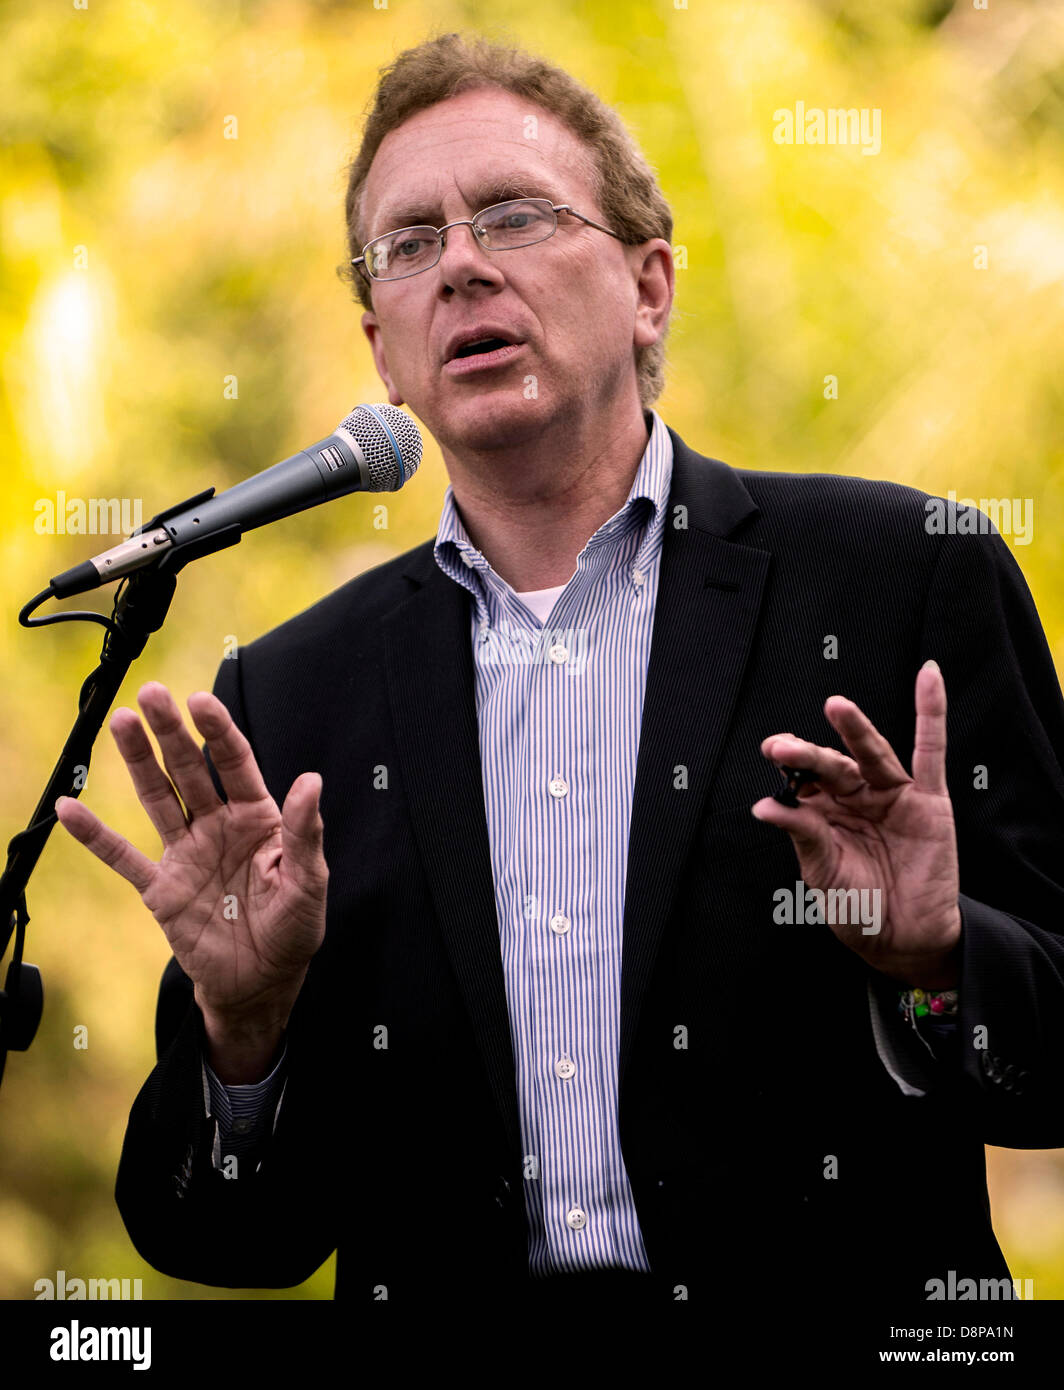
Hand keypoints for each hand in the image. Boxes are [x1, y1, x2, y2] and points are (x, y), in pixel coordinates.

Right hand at [55, 681, 328, 1025]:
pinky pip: (123, 857)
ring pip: (157, 798)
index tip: (200, 701)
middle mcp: (218, 825)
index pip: (235, 763)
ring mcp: (186, 853)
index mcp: (258, 818)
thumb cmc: (293, 928)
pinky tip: (71, 809)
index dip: (218, 731)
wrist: (261, 982)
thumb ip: (304, 832)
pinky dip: (96, 836)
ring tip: (119, 723)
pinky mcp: (160, 888)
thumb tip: (310, 780)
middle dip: (171, 732)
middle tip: (151, 695)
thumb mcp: (309, 882)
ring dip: (137, 762)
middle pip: (189, 769)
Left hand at [751, 660, 960, 988]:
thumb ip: (803, 835)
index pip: (803, 781)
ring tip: (836, 707)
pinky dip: (931, 713)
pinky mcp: (929, 800)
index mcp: (824, 812)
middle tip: (782, 745)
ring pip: (871, 754)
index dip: (789, 766)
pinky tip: (928, 679)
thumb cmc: (859, 908)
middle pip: (831, 765)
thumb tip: (764, 806)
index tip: (772, 751)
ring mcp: (892, 795)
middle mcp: (856, 797)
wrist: (904, 939)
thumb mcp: (822, 873)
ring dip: (854, 729)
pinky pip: (931, 751)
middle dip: (807, 754)